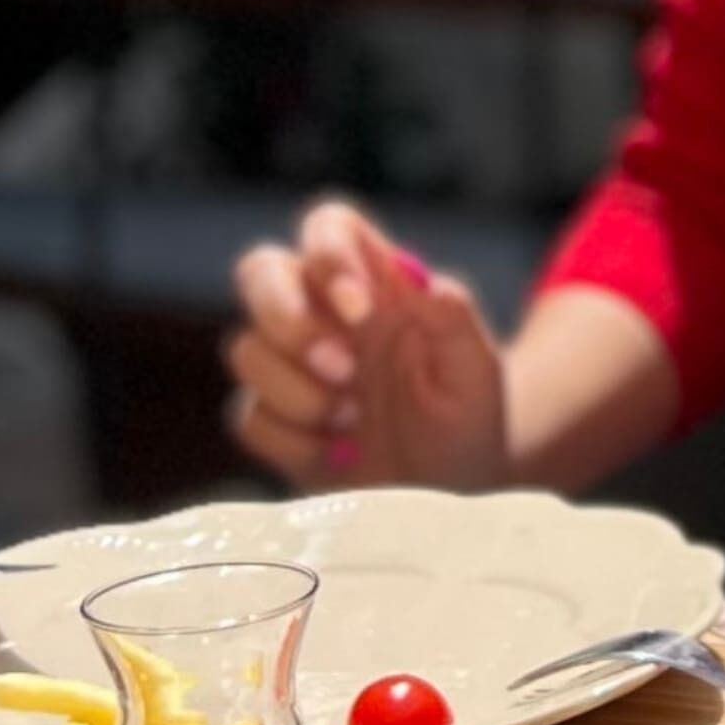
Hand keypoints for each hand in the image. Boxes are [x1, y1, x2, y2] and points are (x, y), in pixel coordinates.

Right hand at [225, 198, 507, 489]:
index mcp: (372, 285)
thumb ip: (453, 318)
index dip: (328, 253)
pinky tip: (338, 455)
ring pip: (246, 349)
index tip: (360, 308)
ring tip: (356, 422)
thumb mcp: (477, 374)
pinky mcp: (274, 422)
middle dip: (288, 320)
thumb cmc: (468, 423)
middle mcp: (321, 315)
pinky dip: (294, 442)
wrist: (450, 497)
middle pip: (258, 271)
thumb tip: (418, 278)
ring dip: (299, 392)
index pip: (327, 227)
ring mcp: (290, 367)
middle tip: (343, 370)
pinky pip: (250, 417)